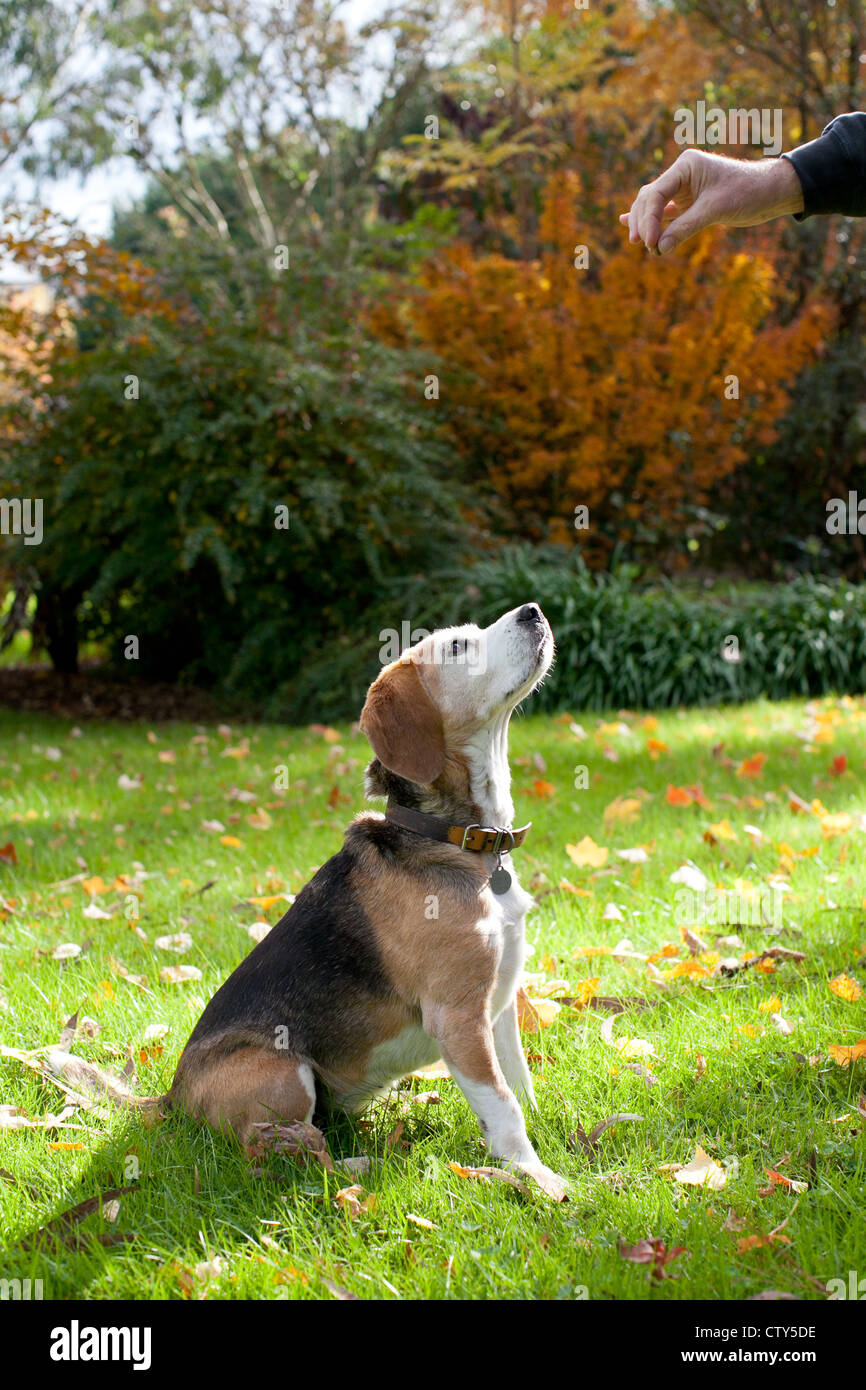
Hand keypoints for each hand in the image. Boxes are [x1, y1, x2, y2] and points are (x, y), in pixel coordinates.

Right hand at [619, 149, 804, 254]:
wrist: (771, 192)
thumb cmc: (747, 192)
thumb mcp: (715, 210)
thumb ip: (685, 228)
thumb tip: (659, 248)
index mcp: (686, 165)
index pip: (656, 193)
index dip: (649, 219)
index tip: (651, 243)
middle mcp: (682, 174)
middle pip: (649, 198)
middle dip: (644, 222)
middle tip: (646, 247)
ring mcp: (685, 187)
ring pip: (654, 206)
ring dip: (646, 224)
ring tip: (640, 244)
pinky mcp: (690, 202)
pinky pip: (664, 211)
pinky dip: (651, 221)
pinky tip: (628, 224)